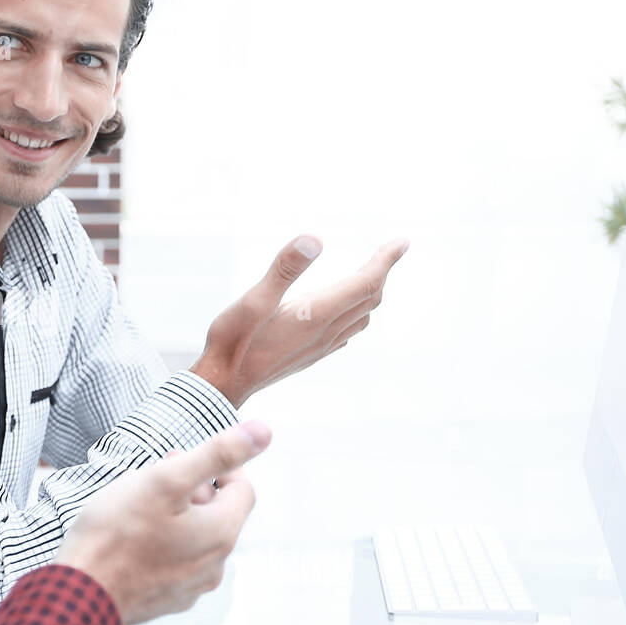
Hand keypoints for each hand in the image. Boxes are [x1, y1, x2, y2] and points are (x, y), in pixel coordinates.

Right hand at [55, 420, 269, 624]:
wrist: (79, 595)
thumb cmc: (116, 534)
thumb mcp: (166, 481)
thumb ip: (216, 454)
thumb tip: (263, 431)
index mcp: (221, 534)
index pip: (242, 488)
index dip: (219, 466)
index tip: (184, 457)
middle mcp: (214, 566)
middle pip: (217, 514)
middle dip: (191, 489)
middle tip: (154, 474)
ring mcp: (190, 588)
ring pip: (194, 539)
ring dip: (175, 516)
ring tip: (137, 504)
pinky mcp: (165, 601)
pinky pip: (174, 562)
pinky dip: (161, 544)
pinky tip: (129, 538)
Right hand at [190, 235, 408, 407]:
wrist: (223, 385)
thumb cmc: (233, 343)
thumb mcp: (253, 300)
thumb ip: (284, 270)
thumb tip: (315, 239)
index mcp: (317, 315)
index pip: (366, 283)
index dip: (386, 260)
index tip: (402, 241)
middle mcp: (325, 332)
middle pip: (369, 299)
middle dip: (381, 272)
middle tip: (387, 250)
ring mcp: (319, 347)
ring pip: (361, 317)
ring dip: (370, 293)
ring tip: (368, 275)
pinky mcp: (310, 356)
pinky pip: (347, 332)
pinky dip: (356, 313)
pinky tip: (343, 310)